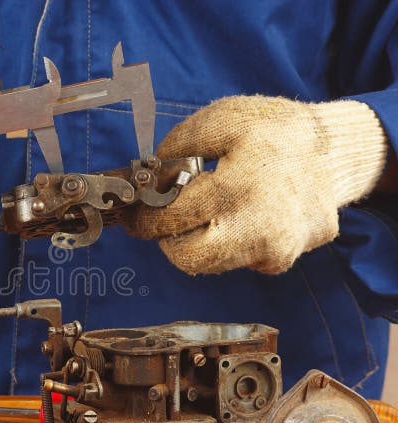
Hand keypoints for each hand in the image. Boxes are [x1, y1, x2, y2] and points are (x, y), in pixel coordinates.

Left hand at [124, 96, 387, 274]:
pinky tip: (239, 216)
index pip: (172, 219)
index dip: (144, 218)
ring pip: (213, 264)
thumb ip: (177, 146)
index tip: (131, 215)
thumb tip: (148, 176)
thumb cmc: (273, 130)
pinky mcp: (285, 260)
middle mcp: (259, 228)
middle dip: (170, 239)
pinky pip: (239, 261)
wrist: (332, 150)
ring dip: (200, 241)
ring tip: (209, 209)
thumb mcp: (221, 118)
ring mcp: (276, 250)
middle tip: (168, 217)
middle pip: (189, 259)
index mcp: (239, 188)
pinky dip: (228, 243)